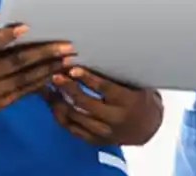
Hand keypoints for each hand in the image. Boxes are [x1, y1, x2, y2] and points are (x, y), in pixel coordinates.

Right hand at [0, 17, 74, 110]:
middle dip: (44, 54)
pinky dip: (42, 81)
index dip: (8, 36)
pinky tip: (57, 72)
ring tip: (69, 60)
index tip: (28, 26)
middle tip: (66, 46)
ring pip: (24, 80)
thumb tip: (1, 20)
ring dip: (50, 69)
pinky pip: (24, 92)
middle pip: (15, 63)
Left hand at [44, 68, 162, 145]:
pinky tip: (53, 103)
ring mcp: (104, 132)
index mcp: (127, 101)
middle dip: (68, 88)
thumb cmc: (139, 97)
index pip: (104, 88)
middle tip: (56, 74)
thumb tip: (91, 54)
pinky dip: (60, 116)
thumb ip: (115, 74)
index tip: (73, 67)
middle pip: (85, 103)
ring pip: (75, 117)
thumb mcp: (134, 83)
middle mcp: (115, 118)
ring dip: (59, 101)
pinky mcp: (95, 140)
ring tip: (49, 87)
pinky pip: (72, 129)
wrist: (147, 126)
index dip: (87, 77)